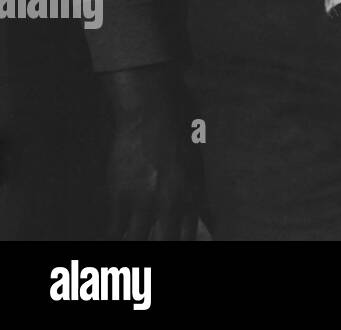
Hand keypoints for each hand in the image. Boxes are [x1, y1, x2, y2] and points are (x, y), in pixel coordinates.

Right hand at [101, 65, 198, 240]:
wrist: (153, 114)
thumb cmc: (179, 134)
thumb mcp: (197, 166)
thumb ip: (197, 196)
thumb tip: (208, 221)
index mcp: (192, 195)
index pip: (188, 237)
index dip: (180, 244)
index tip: (173, 243)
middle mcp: (170, 203)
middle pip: (164, 241)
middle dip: (158, 244)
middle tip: (150, 240)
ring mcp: (144, 201)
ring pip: (136, 240)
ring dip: (134, 241)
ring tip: (131, 239)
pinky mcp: (120, 196)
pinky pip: (114, 228)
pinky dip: (114, 235)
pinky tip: (114, 235)